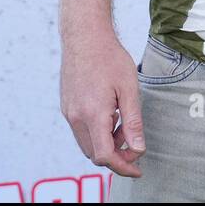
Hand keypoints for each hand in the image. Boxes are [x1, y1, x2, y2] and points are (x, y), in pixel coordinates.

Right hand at [60, 30, 145, 177]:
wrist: (84, 36)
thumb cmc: (109, 58)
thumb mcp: (129, 89)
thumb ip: (133, 121)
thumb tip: (138, 149)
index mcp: (92, 114)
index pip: (104, 156)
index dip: (123, 167)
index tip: (137, 169)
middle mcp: (76, 117)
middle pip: (94, 154)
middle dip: (116, 155)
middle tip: (134, 143)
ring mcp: (68, 112)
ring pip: (87, 143)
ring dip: (106, 143)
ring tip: (123, 123)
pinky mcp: (66, 106)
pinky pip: (81, 130)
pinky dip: (97, 132)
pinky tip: (111, 114)